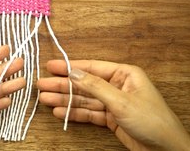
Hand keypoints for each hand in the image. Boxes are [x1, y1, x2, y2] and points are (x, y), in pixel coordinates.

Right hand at [38, 60, 189, 150]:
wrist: (165, 149)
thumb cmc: (152, 120)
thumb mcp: (121, 101)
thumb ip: (95, 86)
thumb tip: (73, 72)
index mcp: (124, 74)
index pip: (91, 67)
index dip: (69, 67)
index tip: (51, 66)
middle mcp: (117, 86)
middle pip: (84, 84)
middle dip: (63, 85)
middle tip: (42, 84)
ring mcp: (112, 102)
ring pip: (84, 99)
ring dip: (65, 99)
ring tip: (45, 99)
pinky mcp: (110, 118)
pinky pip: (88, 113)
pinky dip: (74, 112)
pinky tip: (60, 111)